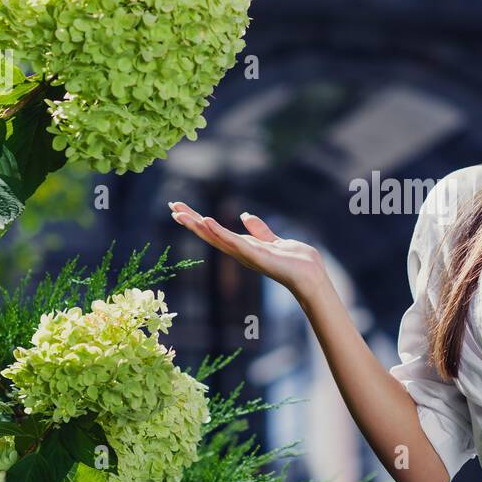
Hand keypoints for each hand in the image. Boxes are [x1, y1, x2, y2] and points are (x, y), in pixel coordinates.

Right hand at [168, 201, 328, 298]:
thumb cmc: (294, 261)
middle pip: (209, 234)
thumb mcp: (272, 240)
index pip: (215, 231)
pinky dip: (219, 232)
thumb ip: (259, 230)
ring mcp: (245, 254)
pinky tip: (206, 221)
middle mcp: (239, 252)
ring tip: (180, 213)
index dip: (197, 220)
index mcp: (242, 246)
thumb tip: (245, 216)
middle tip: (172, 206)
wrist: (309, 275)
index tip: (179, 208)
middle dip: (190, 221)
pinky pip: (234, 241)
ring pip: (216, 237)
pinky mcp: (255, 254)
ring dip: (197, 225)